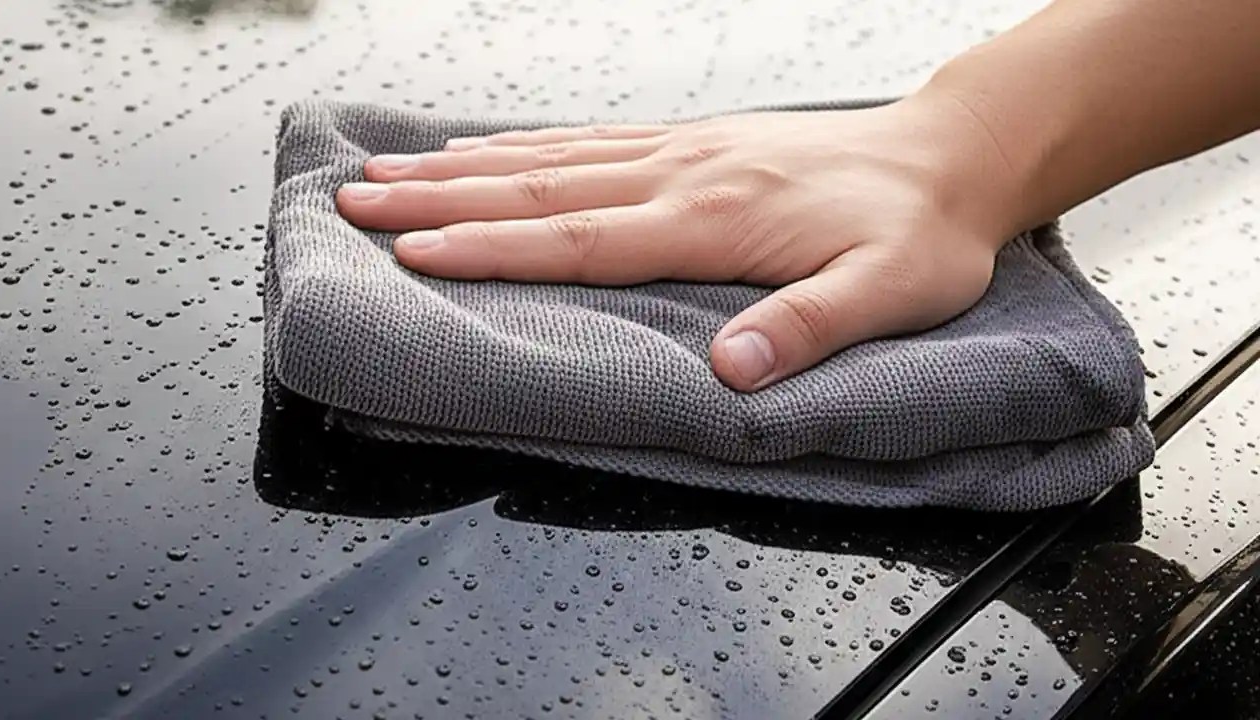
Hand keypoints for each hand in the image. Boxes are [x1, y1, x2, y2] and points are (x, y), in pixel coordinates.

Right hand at [336, 92, 1022, 391]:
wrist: (950, 156)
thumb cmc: (918, 233)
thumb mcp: (888, 292)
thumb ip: (807, 328)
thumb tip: (730, 371)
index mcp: (713, 217)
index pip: (579, 237)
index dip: (492, 247)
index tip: (414, 252)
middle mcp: (682, 174)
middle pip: (540, 188)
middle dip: (442, 199)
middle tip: (357, 202)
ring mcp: (682, 151)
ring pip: (552, 156)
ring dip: (466, 166)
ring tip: (391, 171)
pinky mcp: (692, 143)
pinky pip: (590, 138)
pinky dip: (526, 143)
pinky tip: (488, 148)